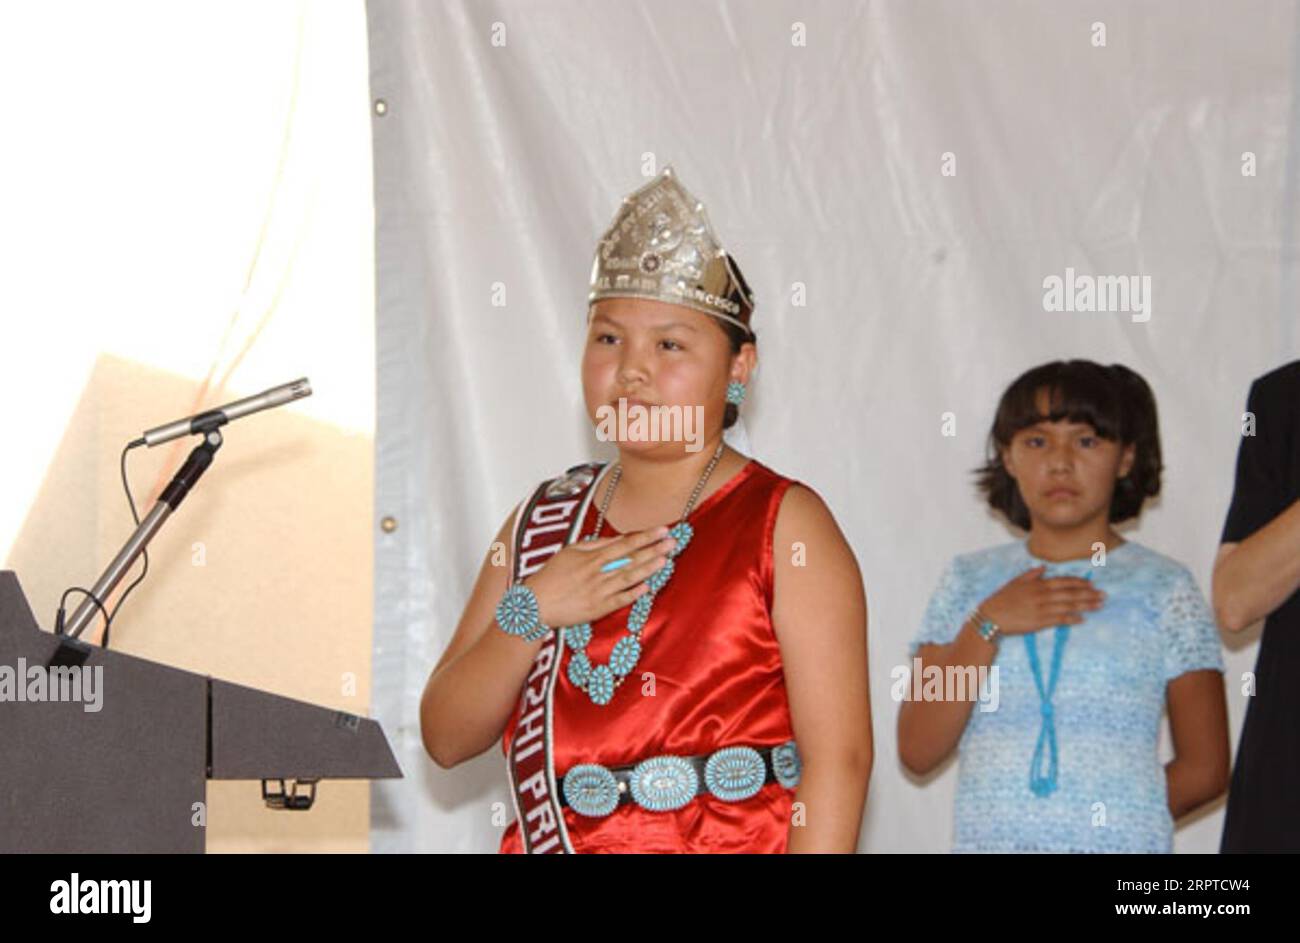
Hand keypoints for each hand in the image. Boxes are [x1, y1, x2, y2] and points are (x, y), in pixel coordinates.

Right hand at [521, 526, 678, 628]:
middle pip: (631, 559)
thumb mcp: (569, 552)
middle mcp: (597, 573)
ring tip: (665, 560)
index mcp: (591, 558)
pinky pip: (619, 601)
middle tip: (673, 542)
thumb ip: (594, 545)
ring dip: (648, 569)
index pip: (624, 544)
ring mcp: (599, 592)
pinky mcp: (597, 609)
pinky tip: (647, 588)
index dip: (645, 536)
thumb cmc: (551, 576)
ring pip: (628, 578)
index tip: (662, 530)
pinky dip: (633, 594)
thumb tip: (616, 539)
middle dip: (653, 550)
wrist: (534, 604)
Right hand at [976, 565, 1105, 636]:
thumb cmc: (1001, 599)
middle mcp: (1042, 595)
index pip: (1063, 581)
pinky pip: (1060, 620)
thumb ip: (1031, 574)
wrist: (991, 617)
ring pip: (1069, 606)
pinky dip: (1072, 619)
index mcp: (1037, 584)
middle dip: (1088, 594)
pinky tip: (1082, 619)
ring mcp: (1042, 609)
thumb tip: (1044, 568)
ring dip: (1085, 605)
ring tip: (1099, 606)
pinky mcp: (1040, 622)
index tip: (1091, 584)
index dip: (1079, 582)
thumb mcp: (1015, 582)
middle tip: (1103, 595)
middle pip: (1070, 593)